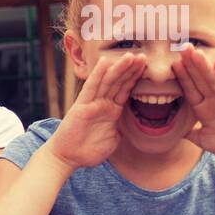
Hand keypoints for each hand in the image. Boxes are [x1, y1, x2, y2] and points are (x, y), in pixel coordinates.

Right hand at [45, 53, 145, 169]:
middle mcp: (102, 103)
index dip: (136, 78)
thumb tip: (131, 125)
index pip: (125, 90)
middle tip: (144, 56)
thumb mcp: (113, 139)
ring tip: (131, 56)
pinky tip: (104, 62)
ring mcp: (92, 103)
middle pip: (119, 82)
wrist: (67, 158)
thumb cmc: (88, 151)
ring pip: (108, 82)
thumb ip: (121, 128)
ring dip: (119, 68)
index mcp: (112, 111)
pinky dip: (97, 74)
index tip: (147, 66)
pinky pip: (91, 88)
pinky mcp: (81, 106)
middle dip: (131, 69)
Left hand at [172, 44, 214, 165]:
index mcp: (206, 109)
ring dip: (205, 66)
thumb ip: (191, 134)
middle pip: (201, 80)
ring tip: (195, 52)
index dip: (182, 77)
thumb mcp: (207, 141)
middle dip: (191, 64)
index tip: (171, 64)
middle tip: (180, 47)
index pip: (190, 90)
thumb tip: (174, 132)